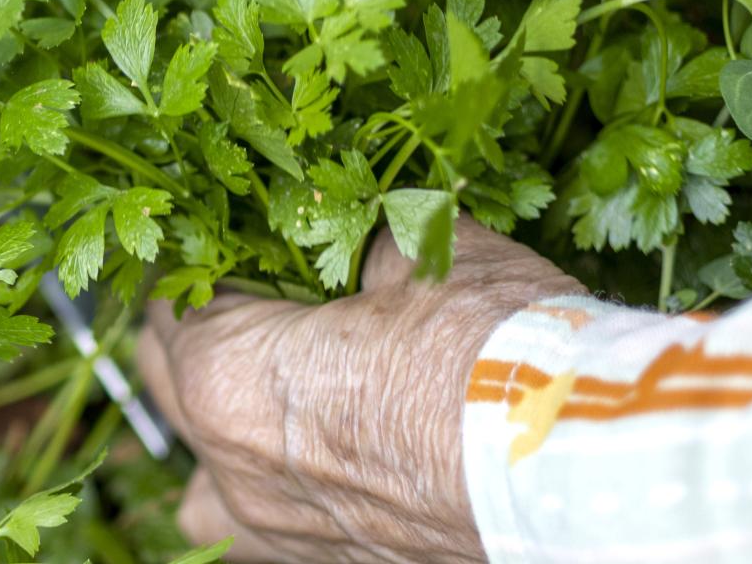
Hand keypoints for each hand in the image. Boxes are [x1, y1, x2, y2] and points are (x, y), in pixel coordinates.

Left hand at [137, 217, 583, 563]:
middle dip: (199, 332)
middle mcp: (229, 464)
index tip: (238, 235)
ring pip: (200, 475)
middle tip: (252, 292)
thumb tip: (356, 219)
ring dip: (217, 425)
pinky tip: (307, 464)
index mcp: (223, 375)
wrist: (583, 465)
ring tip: (269, 388)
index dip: (204, 259)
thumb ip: (364, 233)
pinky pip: (256, 534)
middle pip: (168, 381)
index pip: (171, 301)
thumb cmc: (493, 349)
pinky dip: (265, 495)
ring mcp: (274, 527)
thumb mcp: (426, 250)